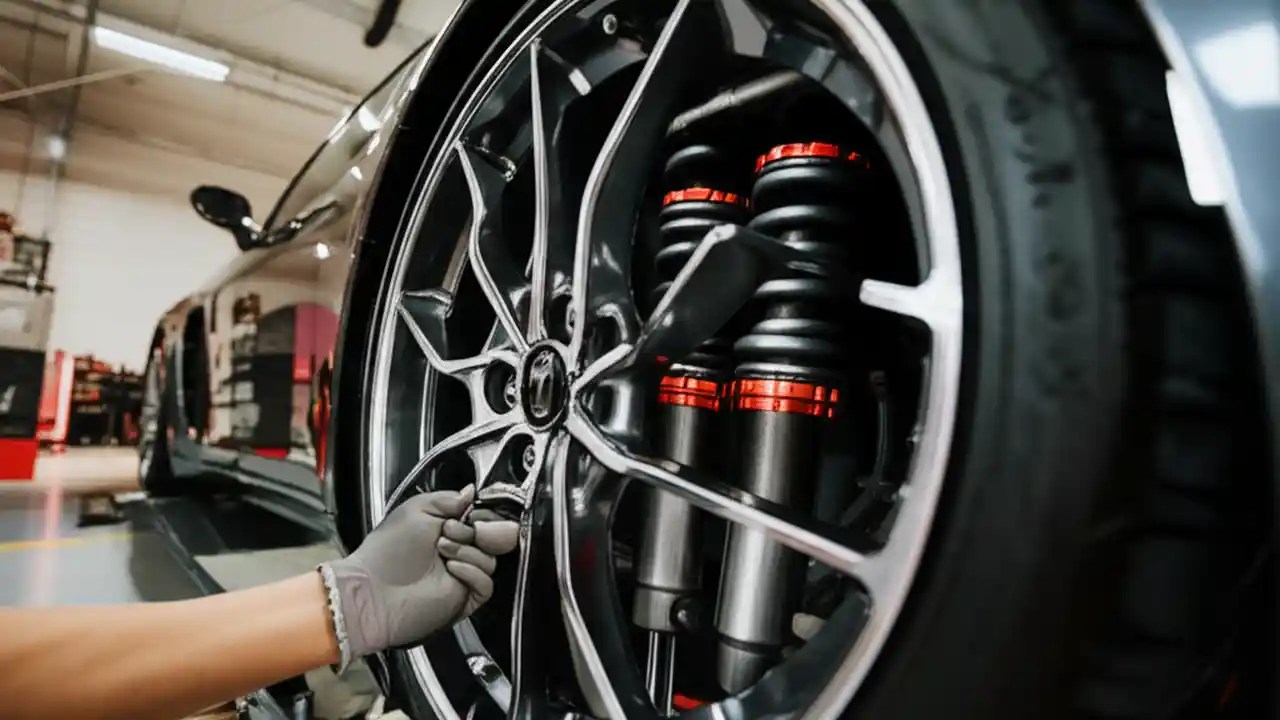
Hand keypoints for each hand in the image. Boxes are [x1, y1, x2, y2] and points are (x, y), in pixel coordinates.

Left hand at [322, 486, 519, 657]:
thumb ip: (448, 498)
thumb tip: (472, 492)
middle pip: (494, 538)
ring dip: (468, 550)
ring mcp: (462, 576)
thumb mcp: (416, 509)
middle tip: (451, 530)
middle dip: (478, 530)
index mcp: (447, 530)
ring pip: (491, 560)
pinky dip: (473, 572)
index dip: (481, 513)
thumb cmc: (389, 549)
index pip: (483, 518)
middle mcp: (458, 551)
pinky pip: (486, 585)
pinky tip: (452, 568)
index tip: (469, 512)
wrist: (374, 590)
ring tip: (442, 550)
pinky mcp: (464, 599)